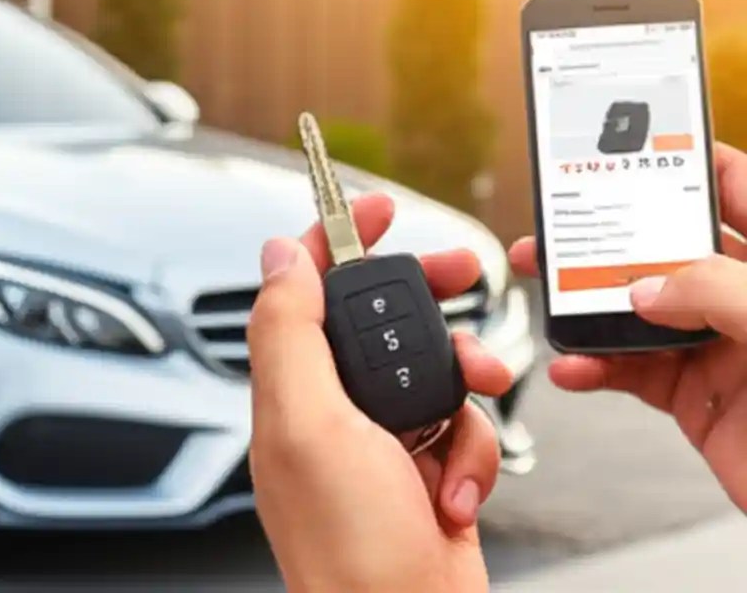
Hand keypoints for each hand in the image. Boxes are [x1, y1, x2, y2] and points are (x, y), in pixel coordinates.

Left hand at [249, 193, 511, 592]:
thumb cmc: (349, 548)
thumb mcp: (309, 423)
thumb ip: (289, 333)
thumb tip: (279, 256)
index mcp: (292, 391)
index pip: (304, 291)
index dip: (336, 239)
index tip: (377, 206)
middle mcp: (331, 412)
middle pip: (380, 322)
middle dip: (428, 298)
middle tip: (468, 268)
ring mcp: (381, 444)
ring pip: (433, 371)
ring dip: (462, 389)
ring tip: (465, 415)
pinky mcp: (426, 474)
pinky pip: (464, 429)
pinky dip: (474, 454)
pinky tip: (455, 494)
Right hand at [509, 142, 746, 511]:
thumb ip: (713, 291)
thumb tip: (645, 289)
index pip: (737, 189)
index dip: (689, 162)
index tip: (636, 146)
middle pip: (669, 250)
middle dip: (611, 239)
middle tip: (560, 230)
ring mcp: (722, 349)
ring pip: (640, 313)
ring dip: (589, 309)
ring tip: (548, 301)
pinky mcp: (699, 400)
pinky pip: (634, 374)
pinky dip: (595, 370)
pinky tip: (573, 368)